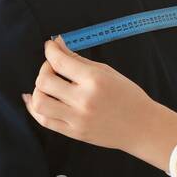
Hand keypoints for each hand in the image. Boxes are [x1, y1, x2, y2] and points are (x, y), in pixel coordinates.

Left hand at [21, 36, 170, 158]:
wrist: (142, 126)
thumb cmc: (128, 96)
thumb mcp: (107, 72)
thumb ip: (79, 59)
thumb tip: (57, 44)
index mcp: (95, 80)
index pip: (60, 61)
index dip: (50, 50)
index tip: (50, 45)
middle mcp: (84, 100)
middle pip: (44, 81)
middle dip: (44, 69)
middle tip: (53, 67)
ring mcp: (77, 118)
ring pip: (39, 102)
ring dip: (38, 89)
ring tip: (48, 86)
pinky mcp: (73, 133)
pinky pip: (44, 120)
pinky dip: (35, 108)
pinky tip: (35, 99)